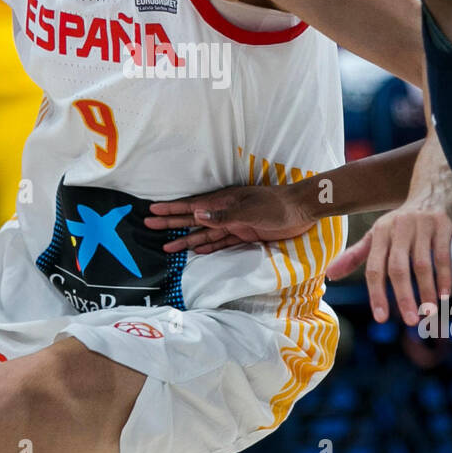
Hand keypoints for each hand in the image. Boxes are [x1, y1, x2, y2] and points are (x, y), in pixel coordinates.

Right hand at [145, 182, 314, 254]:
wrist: (302, 209)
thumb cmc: (277, 207)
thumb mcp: (251, 211)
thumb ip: (224, 216)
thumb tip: (197, 216)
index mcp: (224, 202)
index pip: (191, 207)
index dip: (172, 210)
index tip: (152, 211)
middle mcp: (225, 212)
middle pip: (192, 219)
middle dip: (171, 223)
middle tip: (149, 224)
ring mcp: (234, 223)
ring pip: (203, 233)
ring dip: (186, 240)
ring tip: (166, 247)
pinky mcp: (244, 234)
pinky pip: (220, 242)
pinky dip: (207, 246)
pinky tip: (197, 250)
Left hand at [326, 196, 451, 325]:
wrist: (433, 189)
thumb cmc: (402, 221)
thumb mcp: (377, 234)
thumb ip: (355, 255)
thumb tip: (329, 275)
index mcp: (379, 232)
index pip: (374, 268)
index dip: (377, 294)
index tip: (381, 319)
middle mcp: (398, 227)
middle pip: (398, 268)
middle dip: (403, 297)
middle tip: (410, 322)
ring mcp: (421, 225)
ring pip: (422, 264)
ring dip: (426, 291)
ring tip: (429, 313)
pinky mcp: (443, 224)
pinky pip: (443, 255)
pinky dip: (444, 277)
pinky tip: (444, 295)